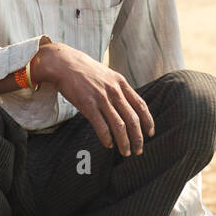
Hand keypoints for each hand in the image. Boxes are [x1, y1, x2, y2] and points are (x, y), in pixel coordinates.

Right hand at [31, 43, 153, 155]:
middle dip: (138, 138)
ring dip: (124, 142)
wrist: (64, 63)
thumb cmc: (85, 71)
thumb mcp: (107, 75)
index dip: (148, 121)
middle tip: (138, 151)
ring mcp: (101, 98)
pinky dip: (107, 138)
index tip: (150, 133)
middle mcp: (114, 91)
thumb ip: (118, 89)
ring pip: (119, 125)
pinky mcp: (87, 104)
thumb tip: (127, 106)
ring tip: (125, 152)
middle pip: (132, 119)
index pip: (141, 105)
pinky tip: (108, 144)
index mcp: (121, 83)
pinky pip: (101, 125)